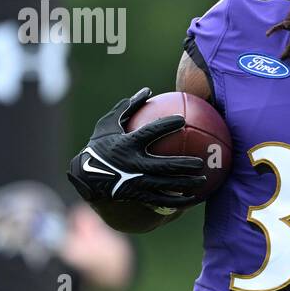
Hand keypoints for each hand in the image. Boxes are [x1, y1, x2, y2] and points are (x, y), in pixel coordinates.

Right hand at [66, 87, 206, 208]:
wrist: (85, 176)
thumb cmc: (101, 145)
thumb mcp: (108, 124)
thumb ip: (128, 107)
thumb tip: (147, 90)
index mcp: (127, 144)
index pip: (149, 133)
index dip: (165, 126)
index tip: (182, 120)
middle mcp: (133, 164)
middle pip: (164, 166)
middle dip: (184, 164)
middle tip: (201, 162)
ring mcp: (136, 182)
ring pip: (166, 185)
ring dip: (186, 184)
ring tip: (204, 181)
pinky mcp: (138, 195)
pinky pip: (162, 200)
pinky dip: (179, 200)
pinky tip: (194, 199)